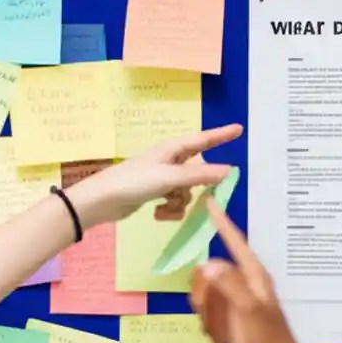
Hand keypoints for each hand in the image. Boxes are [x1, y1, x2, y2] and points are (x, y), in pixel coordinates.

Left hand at [65, 124, 242, 227]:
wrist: (102, 201)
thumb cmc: (134, 182)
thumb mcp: (170, 178)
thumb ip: (200, 176)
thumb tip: (229, 171)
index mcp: (173, 149)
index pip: (204, 139)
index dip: (222, 135)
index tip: (239, 128)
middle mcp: (170, 161)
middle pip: (197, 172)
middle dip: (195, 186)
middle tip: (188, 194)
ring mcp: (162, 178)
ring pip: (187, 191)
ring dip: (180, 202)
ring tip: (164, 205)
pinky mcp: (155, 194)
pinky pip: (175, 202)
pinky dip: (170, 210)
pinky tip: (157, 214)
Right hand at [190, 198, 317, 342]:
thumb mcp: (249, 312)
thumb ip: (228, 285)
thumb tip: (207, 263)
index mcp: (254, 277)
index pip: (234, 241)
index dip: (221, 222)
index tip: (208, 201)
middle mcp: (246, 286)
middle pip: (210, 276)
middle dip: (204, 297)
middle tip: (211, 315)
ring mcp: (239, 305)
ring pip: (207, 300)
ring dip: (210, 320)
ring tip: (226, 336)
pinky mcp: (235, 323)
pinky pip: (211, 320)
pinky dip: (216, 333)